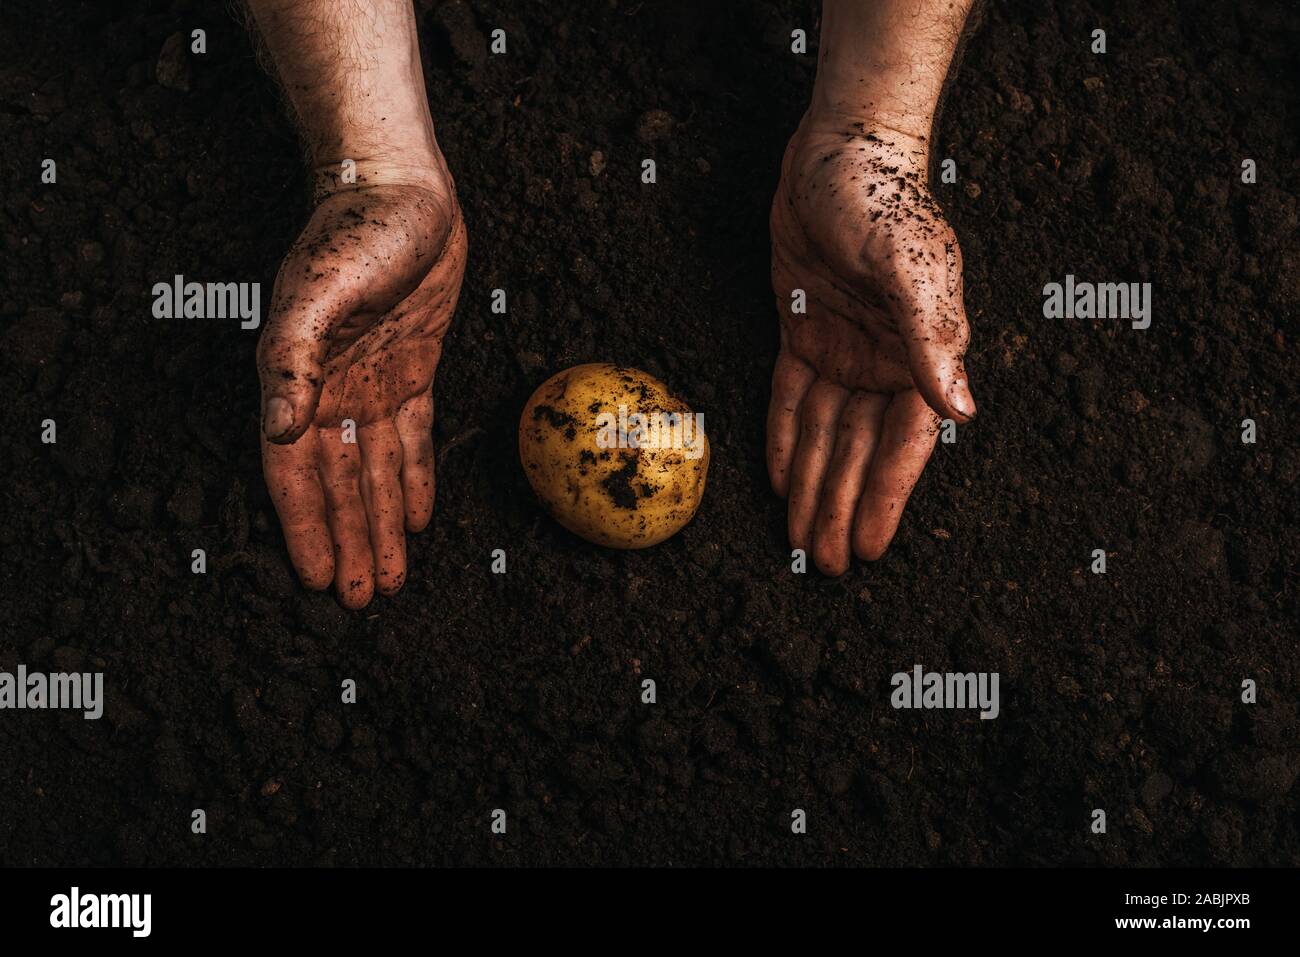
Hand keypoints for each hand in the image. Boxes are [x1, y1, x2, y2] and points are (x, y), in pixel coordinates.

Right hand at [258, 163, 466, 607]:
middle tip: (363, 599)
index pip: (298, 473)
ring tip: (390, 575)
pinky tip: (415, 517)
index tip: (320, 579)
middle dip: (351, 542)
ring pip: (377, 471)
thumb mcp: (317, 293)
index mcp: (302, 381)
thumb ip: (292, 362)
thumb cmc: (353, 230)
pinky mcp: (413, 367)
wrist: (399, 187)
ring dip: (380, 524)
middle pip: (340, 484)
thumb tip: (280, 432)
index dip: (307, 527)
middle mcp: (334, 390)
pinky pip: (414, 437)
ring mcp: (375, 381)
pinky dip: (414, 478)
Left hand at [768, 117, 974, 574]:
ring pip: (823, 434)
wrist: (839, 150)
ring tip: (801, 540)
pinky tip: (779, 479)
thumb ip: (932, 338)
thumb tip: (960, 411)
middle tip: (826, 564)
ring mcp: (844, 349)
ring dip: (813, 486)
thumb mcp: (909, 266)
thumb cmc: (883, 202)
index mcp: (920, 355)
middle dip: (842, 507)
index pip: (902, 445)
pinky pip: (792, 398)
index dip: (885, 498)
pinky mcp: (805, 331)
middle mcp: (884, 361)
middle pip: (858, 451)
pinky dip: (784, 437)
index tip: (872, 548)